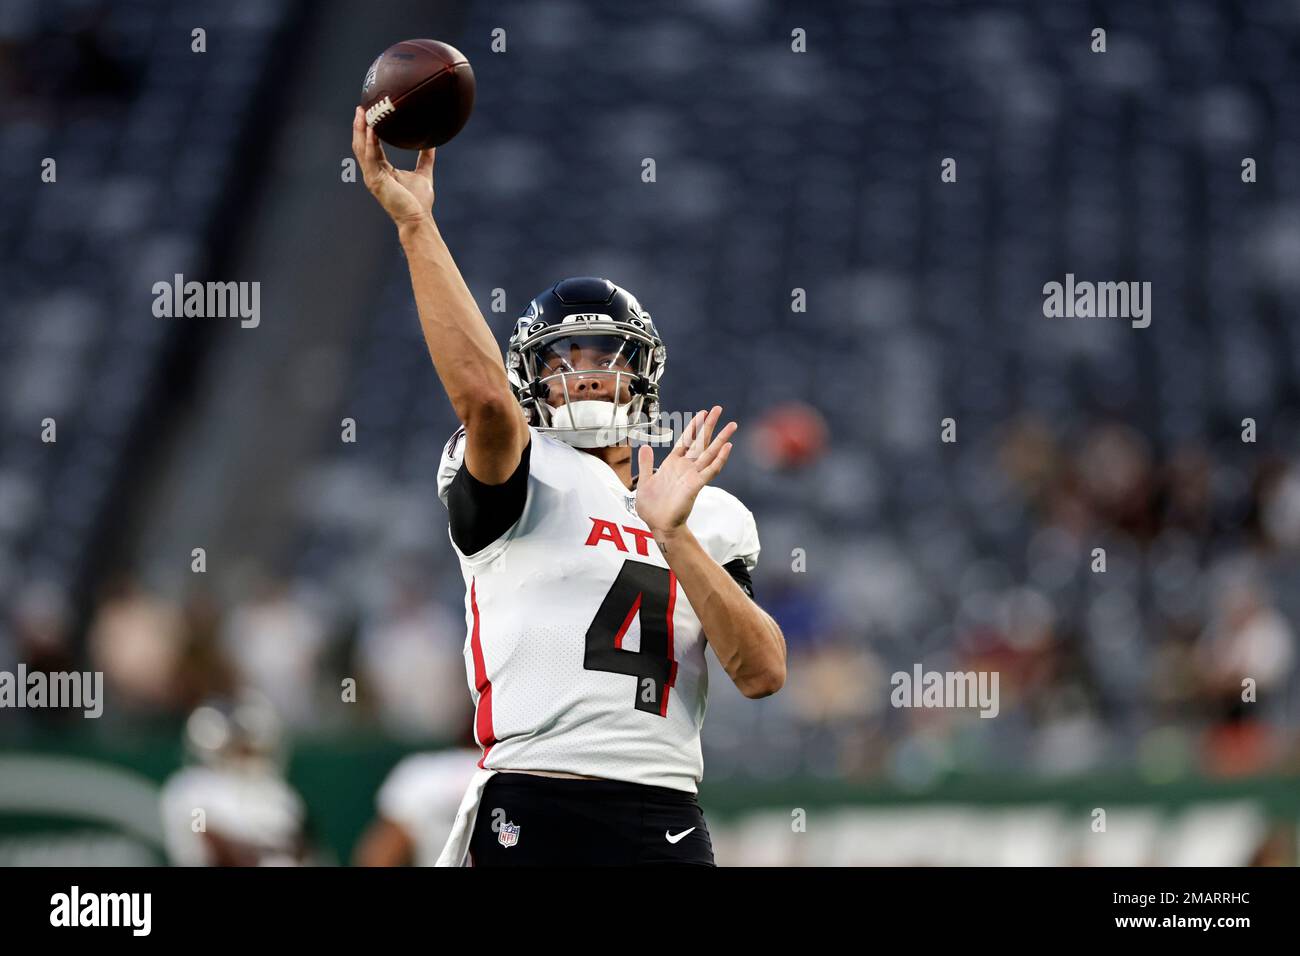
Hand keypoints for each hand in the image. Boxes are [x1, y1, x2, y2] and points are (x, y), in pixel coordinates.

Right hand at [351, 106, 434, 226]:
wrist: (418, 219)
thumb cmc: (419, 202)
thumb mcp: (424, 173)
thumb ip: (426, 157)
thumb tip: (432, 143)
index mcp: (382, 170)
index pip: (370, 146)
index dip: (368, 131)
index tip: (368, 113)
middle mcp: (373, 173)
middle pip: (361, 145)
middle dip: (359, 126)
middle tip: (361, 108)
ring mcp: (372, 177)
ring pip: (362, 149)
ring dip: (361, 130)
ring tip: (362, 113)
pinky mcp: (376, 181)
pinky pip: (370, 158)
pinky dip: (370, 143)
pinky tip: (371, 130)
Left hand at [635, 406, 736, 542]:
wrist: (658, 525)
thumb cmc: (652, 507)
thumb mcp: (644, 481)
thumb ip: (647, 464)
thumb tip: (644, 446)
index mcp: (672, 464)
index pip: (686, 440)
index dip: (694, 426)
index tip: (702, 413)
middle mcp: (685, 467)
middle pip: (701, 441)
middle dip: (709, 425)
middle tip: (718, 408)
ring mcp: (692, 475)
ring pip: (709, 452)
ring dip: (721, 439)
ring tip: (732, 425)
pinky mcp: (696, 485)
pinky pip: (710, 470)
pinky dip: (720, 459)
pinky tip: (728, 447)